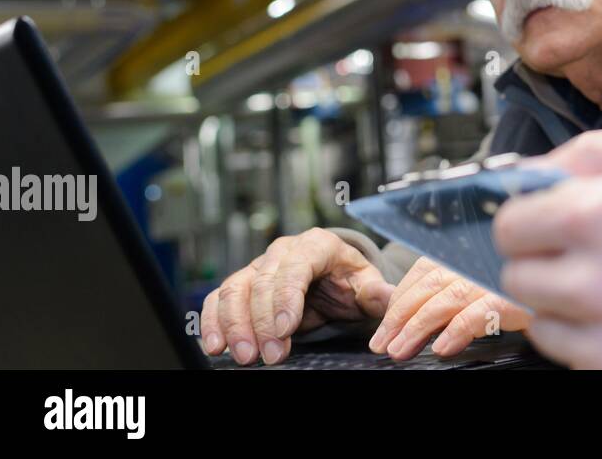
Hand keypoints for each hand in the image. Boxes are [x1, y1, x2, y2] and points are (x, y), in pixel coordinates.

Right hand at [200, 228, 393, 365]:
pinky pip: (219, 298)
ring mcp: (259, 266)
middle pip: (263, 282)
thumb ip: (376, 292)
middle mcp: (283, 251)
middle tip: (270, 355)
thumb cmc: (348, 280)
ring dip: (235, 325)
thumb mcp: (367, 284)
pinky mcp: (242, 283)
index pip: (296, 266)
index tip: (286, 329)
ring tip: (245, 356)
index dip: (287, 297)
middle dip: (263, 321)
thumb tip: (388, 296)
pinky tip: (216, 344)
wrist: (332, 278)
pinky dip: (214, 320)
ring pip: (236, 289)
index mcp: (317, 245)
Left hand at [369, 258, 531, 359]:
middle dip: (400, 315)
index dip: (401, 293)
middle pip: (430, 282)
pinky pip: (479, 313)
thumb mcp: (492, 268)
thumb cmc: (537, 272)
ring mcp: (497, 274)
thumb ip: (461, 274)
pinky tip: (443, 347)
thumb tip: (410, 295)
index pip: (426, 264)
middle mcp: (482, 256)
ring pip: (446, 299)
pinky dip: (457, 330)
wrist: (584, 277)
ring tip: (399, 350)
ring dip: (417, 327)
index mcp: (473, 246)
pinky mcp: (516, 296)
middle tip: (382, 342)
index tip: (387, 318)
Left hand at [494, 131, 601, 368]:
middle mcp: (596, 274)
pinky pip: (566, 354)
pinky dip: (582, 336)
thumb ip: (597, 153)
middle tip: (577, 249)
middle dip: (538, 254)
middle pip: (515, 269)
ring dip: (557, 298)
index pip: (510, 217)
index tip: (541, 215)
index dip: (524, 212)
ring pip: (535, 315)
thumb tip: (535, 168)